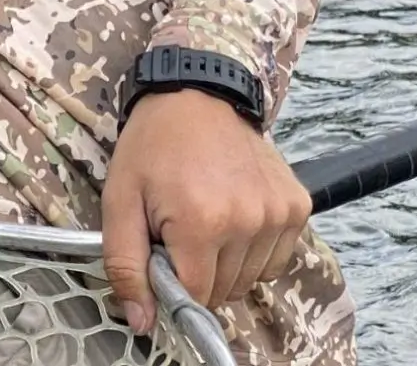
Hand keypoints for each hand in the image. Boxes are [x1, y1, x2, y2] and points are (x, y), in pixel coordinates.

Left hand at [101, 89, 311, 335]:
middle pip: (225, 289)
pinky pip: (275, 258)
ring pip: (251, 278)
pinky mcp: (297, 205)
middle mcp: (249, 221)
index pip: (196, 295)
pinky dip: (253, 249)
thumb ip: (125, 264)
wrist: (195, 94)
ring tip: (204, 217)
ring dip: (225, 262)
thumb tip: (141, 323)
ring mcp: (279, 213)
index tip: (161, 253)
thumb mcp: (119, 199)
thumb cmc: (151, 146)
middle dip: (197, 270)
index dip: (173, 283)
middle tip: (178, 228)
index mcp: (202, 222)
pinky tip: (232, 215)